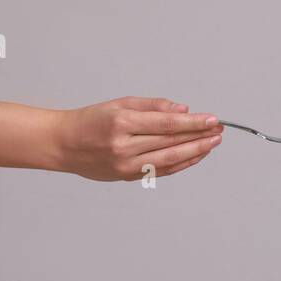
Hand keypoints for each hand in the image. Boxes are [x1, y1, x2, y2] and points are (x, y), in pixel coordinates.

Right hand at [57, 96, 223, 180]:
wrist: (61, 144)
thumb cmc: (90, 121)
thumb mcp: (120, 104)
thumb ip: (154, 106)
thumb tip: (184, 110)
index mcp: (121, 123)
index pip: (167, 123)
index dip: (193, 122)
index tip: (212, 119)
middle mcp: (123, 146)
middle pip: (171, 142)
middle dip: (199, 136)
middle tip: (219, 131)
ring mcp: (125, 165)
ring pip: (169, 159)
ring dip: (195, 151)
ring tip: (213, 143)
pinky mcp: (126, 177)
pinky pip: (161, 171)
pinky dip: (181, 163)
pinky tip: (196, 155)